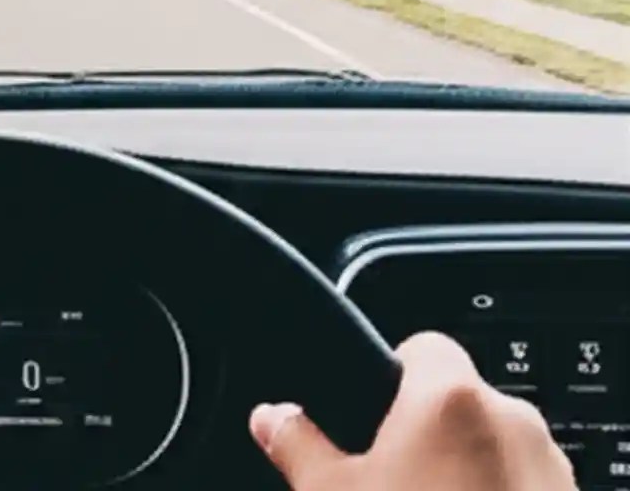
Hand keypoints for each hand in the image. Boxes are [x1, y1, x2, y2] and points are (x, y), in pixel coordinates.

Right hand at [249, 331, 575, 490]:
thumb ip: (298, 445)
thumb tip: (272, 417)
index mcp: (449, 398)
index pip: (421, 346)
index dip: (388, 375)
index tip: (368, 411)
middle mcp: (512, 421)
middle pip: (456, 402)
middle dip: (423, 433)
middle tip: (387, 478)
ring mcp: (551, 469)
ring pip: (493, 448)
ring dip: (463, 469)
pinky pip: (522, 485)